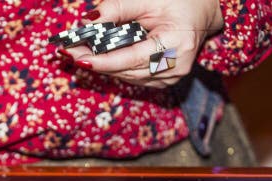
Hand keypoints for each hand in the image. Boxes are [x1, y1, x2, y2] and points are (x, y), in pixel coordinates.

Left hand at [62, 0, 223, 87]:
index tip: (76, 56)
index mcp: (176, 46)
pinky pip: (131, 75)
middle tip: (68, 50)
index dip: (101, 60)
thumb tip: (86, 23)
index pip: (130, 59)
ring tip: (79, 51)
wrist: (203, 11)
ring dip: (102, 64)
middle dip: (95, 60)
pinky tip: (99, 56)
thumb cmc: (180, 0)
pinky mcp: (162, 81)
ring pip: (125, 76)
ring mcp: (170, 78)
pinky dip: (115, 66)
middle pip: (124, 70)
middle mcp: (175, 68)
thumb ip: (116, 9)